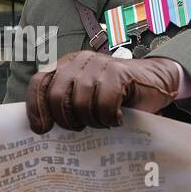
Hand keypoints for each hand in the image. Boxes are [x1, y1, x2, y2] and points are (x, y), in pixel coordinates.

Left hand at [25, 50, 179, 132]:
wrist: (154, 82)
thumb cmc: (116, 95)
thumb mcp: (86, 96)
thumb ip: (65, 103)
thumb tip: (42, 129)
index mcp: (66, 65)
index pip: (39, 83)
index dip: (36, 108)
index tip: (42, 130)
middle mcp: (78, 61)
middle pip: (57, 96)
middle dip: (67, 120)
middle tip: (81, 128)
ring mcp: (98, 64)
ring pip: (81, 102)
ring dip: (92, 120)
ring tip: (102, 122)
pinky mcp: (118, 73)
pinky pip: (104, 104)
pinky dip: (109, 118)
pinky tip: (117, 118)